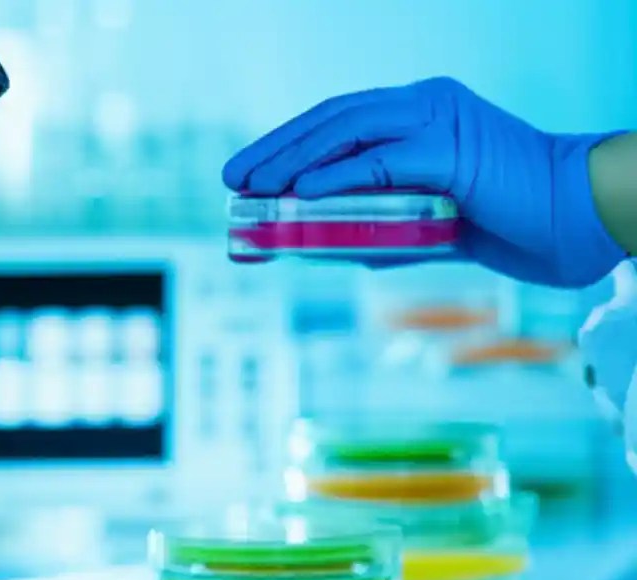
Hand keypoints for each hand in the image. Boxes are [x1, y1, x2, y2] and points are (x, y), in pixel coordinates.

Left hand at [222, 77, 624, 287]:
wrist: (576, 222)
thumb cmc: (510, 223)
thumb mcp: (427, 223)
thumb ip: (378, 226)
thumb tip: (320, 245)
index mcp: (420, 113)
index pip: (338, 118)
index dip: (288, 141)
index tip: (247, 170)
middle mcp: (425, 103)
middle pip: (332, 116)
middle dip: (277, 147)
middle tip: (234, 177)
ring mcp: (439, 119)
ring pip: (348, 129)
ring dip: (294, 158)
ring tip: (255, 185)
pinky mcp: (451, 148)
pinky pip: (378, 160)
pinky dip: (335, 175)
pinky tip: (301, 191)